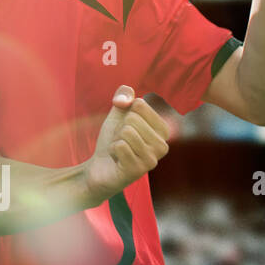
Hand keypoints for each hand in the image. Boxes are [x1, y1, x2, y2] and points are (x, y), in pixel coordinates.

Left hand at [84, 86, 169, 201]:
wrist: (100, 165)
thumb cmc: (114, 138)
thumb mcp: (118, 112)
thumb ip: (124, 95)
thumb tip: (126, 100)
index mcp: (163, 130)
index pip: (139, 104)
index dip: (124, 113)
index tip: (125, 127)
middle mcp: (163, 146)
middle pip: (132, 118)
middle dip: (119, 128)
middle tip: (121, 141)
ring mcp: (152, 160)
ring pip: (127, 131)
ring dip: (116, 139)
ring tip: (119, 150)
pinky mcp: (139, 170)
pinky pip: (120, 146)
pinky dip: (112, 150)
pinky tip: (117, 159)